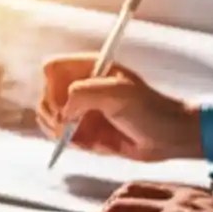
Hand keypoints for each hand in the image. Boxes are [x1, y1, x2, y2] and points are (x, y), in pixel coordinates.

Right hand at [37, 54, 203, 161]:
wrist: (168, 137)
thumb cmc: (150, 110)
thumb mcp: (118, 94)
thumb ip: (83, 94)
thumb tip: (62, 113)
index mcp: (89, 68)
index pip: (51, 68)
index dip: (52, 86)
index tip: (65, 103)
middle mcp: (80, 87)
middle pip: (44, 93)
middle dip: (51, 112)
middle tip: (68, 124)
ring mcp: (80, 109)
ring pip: (46, 116)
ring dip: (54, 128)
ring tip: (75, 135)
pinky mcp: (82, 130)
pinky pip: (58, 135)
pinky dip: (64, 141)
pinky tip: (83, 143)